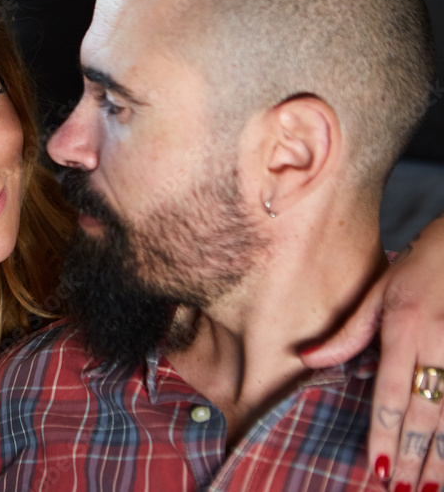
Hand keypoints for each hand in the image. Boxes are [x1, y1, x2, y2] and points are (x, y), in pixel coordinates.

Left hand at [301, 214, 443, 491]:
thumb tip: (305, 359)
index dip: (385, 433)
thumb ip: (348, 333)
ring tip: (430, 488)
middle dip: (415, 456)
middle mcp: (439, 344)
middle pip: (427, 413)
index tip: (377, 467)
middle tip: (402, 490)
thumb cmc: (421, 267)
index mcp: (405, 328)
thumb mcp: (379, 292)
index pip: (392, 393)